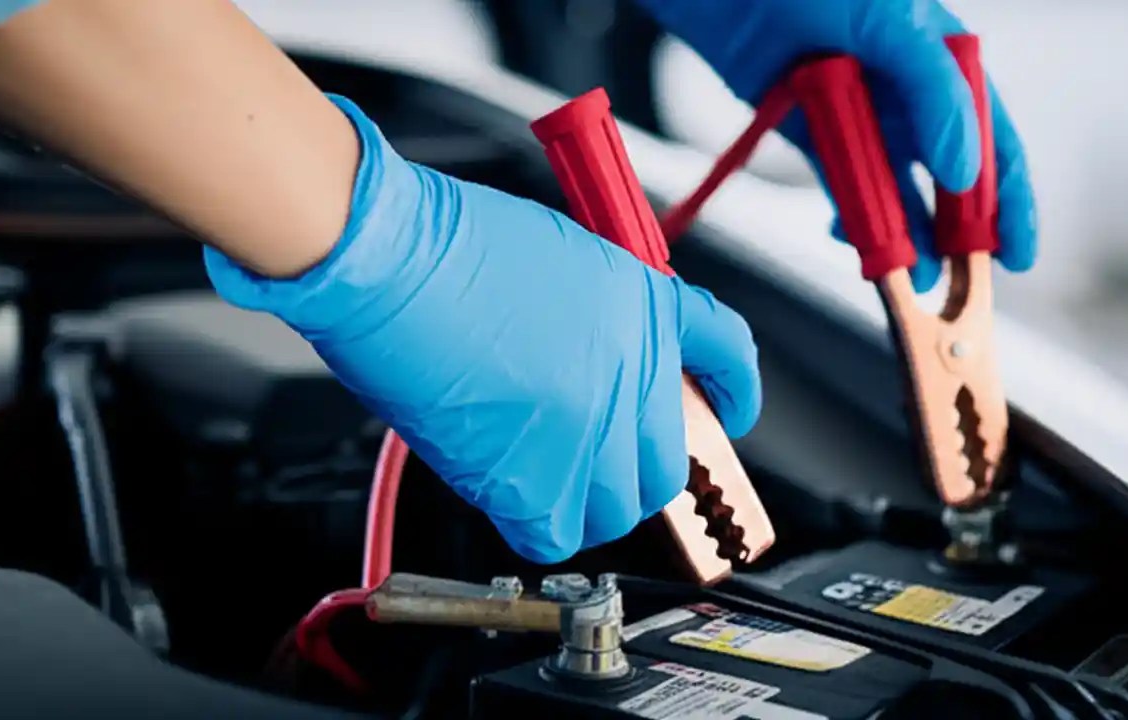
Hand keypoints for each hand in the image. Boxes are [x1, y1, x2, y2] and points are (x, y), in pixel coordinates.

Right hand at [205, 96, 760, 563]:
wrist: (393, 265)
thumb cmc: (448, 244)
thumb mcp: (559, 256)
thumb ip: (596, 316)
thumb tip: (589, 361)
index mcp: (644, 307)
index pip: (725, 357)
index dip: (734, 393)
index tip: (732, 411)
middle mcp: (631, 375)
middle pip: (668, 463)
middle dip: (636, 467)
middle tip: (593, 459)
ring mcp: (589, 432)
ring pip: (616, 508)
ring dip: (585, 500)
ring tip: (538, 471)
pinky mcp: (533, 479)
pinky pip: (555, 532)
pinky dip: (535, 522)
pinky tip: (506, 486)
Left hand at [634, 0, 1036, 291]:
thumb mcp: (890, 22)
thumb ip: (932, 92)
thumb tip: (962, 170)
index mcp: (943, 62)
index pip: (992, 138)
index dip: (1008, 198)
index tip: (1014, 252)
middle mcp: (906, 93)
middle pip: (946, 175)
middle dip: (956, 230)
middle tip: (958, 281)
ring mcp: (858, 113)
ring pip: (893, 187)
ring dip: (904, 234)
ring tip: (906, 278)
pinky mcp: (811, 129)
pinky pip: (843, 183)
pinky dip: (854, 217)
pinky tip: (858, 244)